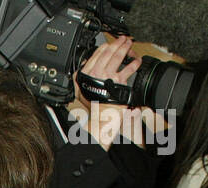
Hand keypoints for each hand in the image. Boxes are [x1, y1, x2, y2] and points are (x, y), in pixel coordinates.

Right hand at [72, 35, 147, 149]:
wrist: (100, 118)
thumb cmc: (93, 107)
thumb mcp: (79, 91)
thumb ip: (80, 79)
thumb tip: (83, 67)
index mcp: (86, 73)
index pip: (97, 53)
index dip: (105, 46)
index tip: (111, 43)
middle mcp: (96, 72)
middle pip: (108, 52)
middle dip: (117, 43)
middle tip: (123, 39)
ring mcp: (107, 75)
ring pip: (118, 56)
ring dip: (125, 48)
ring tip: (130, 44)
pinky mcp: (118, 80)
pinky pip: (128, 68)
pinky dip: (134, 63)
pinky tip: (138, 60)